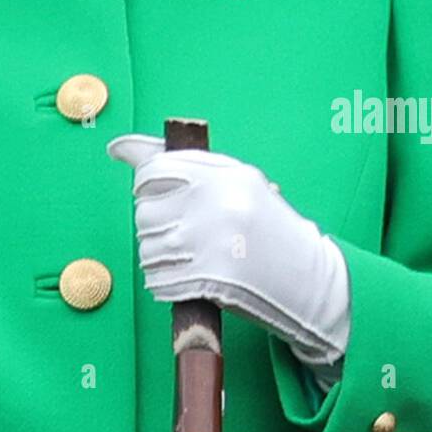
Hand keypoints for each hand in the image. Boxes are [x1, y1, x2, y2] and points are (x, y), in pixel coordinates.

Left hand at [107, 134, 350, 370]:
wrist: (312, 280)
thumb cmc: (267, 229)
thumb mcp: (237, 184)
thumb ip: (184, 166)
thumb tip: (119, 148)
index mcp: (226, 173)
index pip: (155, 168)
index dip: (143, 182)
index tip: (144, 187)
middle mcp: (218, 202)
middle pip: (145, 212)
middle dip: (153, 226)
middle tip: (179, 233)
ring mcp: (214, 240)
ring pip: (148, 248)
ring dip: (157, 258)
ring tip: (187, 258)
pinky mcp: (212, 278)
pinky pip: (158, 280)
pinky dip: (163, 284)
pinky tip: (185, 280)